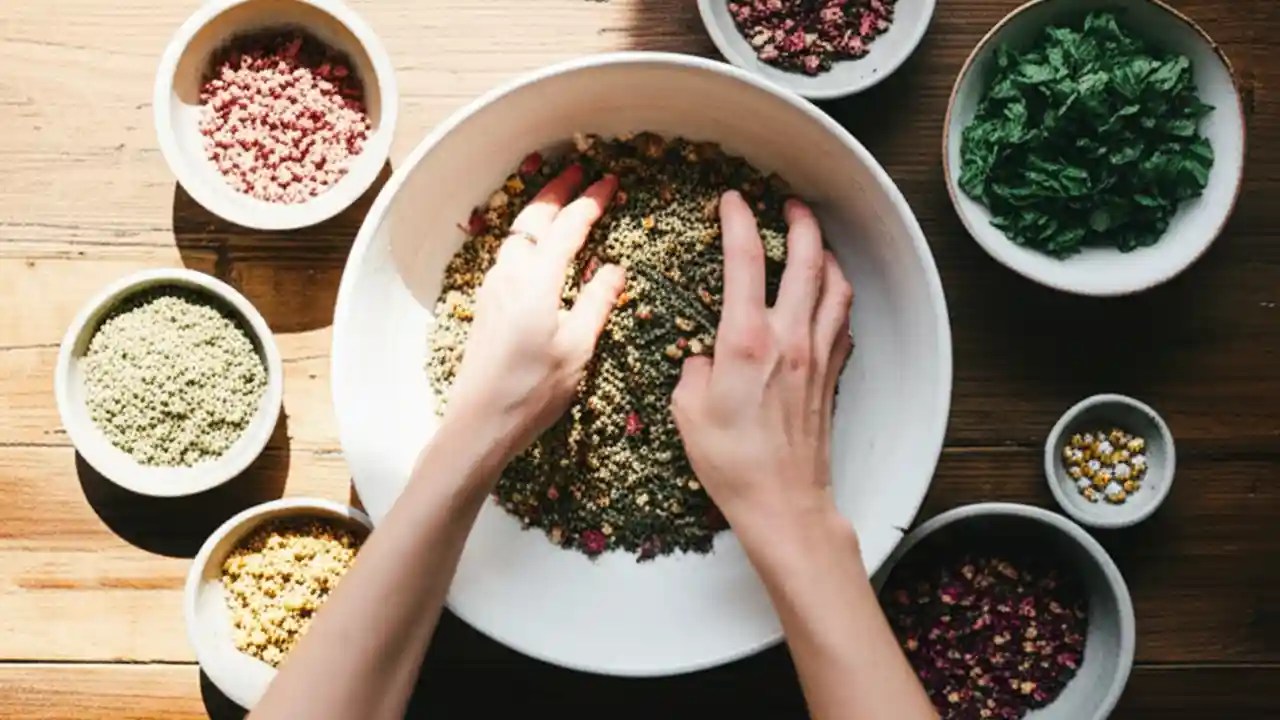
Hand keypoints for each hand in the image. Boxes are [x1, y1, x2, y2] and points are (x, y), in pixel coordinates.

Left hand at [445, 165, 624, 458]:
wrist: (478, 422)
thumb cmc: (533, 390)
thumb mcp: (578, 347)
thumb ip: (597, 302)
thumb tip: (613, 267)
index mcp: (537, 280)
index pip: (568, 227)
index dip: (591, 202)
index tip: (610, 181)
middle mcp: (510, 275)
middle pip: (533, 219)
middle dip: (557, 191)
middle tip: (579, 171)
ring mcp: (493, 289)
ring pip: (516, 235)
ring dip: (539, 213)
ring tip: (559, 201)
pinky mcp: (486, 305)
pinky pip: (508, 255)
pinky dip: (527, 237)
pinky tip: (537, 248)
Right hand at [671, 191, 852, 539]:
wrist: (783, 501)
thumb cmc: (731, 463)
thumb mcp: (687, 410)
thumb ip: (693, 369)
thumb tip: (703, 356)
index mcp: (746, 341)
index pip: (745, 260)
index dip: (738, 220)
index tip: (732, 201)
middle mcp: (789, 339)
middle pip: (807, 259)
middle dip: (800, 221)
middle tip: (789, 205)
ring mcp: (817, 355)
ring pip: (836, 285)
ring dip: (827, 254)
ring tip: (815, 243)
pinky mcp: (832, 375)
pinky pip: (843, 320)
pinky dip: (838, 296)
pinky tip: (828, 295)